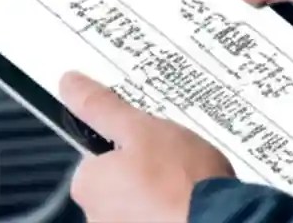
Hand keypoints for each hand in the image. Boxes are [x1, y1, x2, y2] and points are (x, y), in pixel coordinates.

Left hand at [61, 71, 233, 222]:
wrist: (223, 221)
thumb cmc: (181, 179)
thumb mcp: (140, 128)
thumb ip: (101, 107)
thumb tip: (69, 84)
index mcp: (88, 185)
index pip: (97, 158)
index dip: (126, 146)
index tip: (151, 144)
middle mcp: (95, 218)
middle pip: (117, 185)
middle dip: (142, 174)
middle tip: (175, 164)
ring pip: (138, 206)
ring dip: (157, 198)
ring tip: (188, 186)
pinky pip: (154, 220)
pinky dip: (167, 215)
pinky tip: (190, 206)